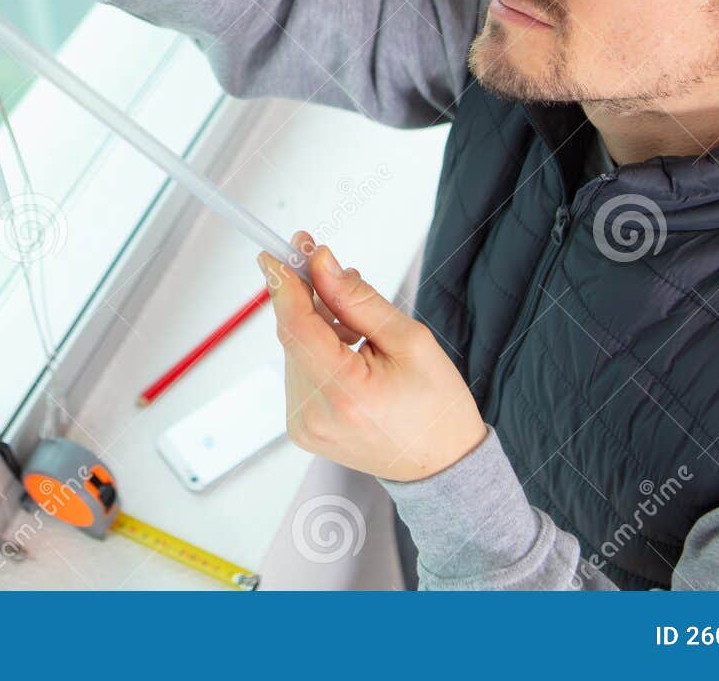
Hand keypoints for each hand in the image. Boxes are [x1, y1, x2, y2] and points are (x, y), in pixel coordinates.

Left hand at [259, 232, 487, 481]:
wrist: (442, 465)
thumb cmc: (436, 404)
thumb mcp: (410, 339)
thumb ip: (357, 300)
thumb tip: (320, 264)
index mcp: (346, 394)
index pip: (297, 328)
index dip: (283, 285)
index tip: (275, 253)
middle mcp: (315, 415)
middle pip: (294, 336)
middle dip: (306, 296)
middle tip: (324, 262)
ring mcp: (304, 426)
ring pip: (295, 351)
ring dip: (316, 324)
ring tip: (358, 325)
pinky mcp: (301, 428)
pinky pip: (300, 372)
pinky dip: (317, 350)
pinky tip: (348, 348)